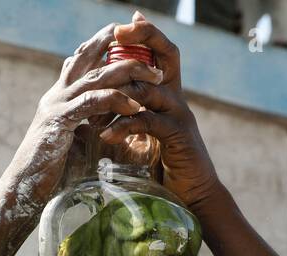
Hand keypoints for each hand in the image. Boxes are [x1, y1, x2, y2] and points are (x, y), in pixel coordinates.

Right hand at [0, 23, 164, 221]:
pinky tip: (135, 105)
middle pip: (87, 57)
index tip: (129, 40)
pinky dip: (116, 100)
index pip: (80, 61)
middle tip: (148, 46)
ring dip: (128, 72)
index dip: (101, 46)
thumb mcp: (70, 143)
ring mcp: (56, 105)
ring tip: (154, 75)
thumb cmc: (47, 173)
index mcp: (59, 98)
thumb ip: (83, 128)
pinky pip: (92, 102)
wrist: (20, 189)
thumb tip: (104, 128)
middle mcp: (56, 95)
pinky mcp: (59, 121)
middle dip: (118, 46)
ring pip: (96, 76)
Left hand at [98, 12, 220, 211]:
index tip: (122, 26)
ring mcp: (179, 115)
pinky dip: (124, 125)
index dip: (146, 36)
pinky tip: (106, 135)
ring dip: (118, 92)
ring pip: (148, 88)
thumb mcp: (147, 138)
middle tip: (116, 34)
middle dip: (142, 39)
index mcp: (168, 96)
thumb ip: (133, 117)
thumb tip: (104, 109)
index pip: (161, 55)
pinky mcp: (178, 136)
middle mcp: (177, 99)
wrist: (193, 198)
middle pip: (166, 55)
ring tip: (93, 104)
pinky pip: (148, 121)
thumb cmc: (165, 170)